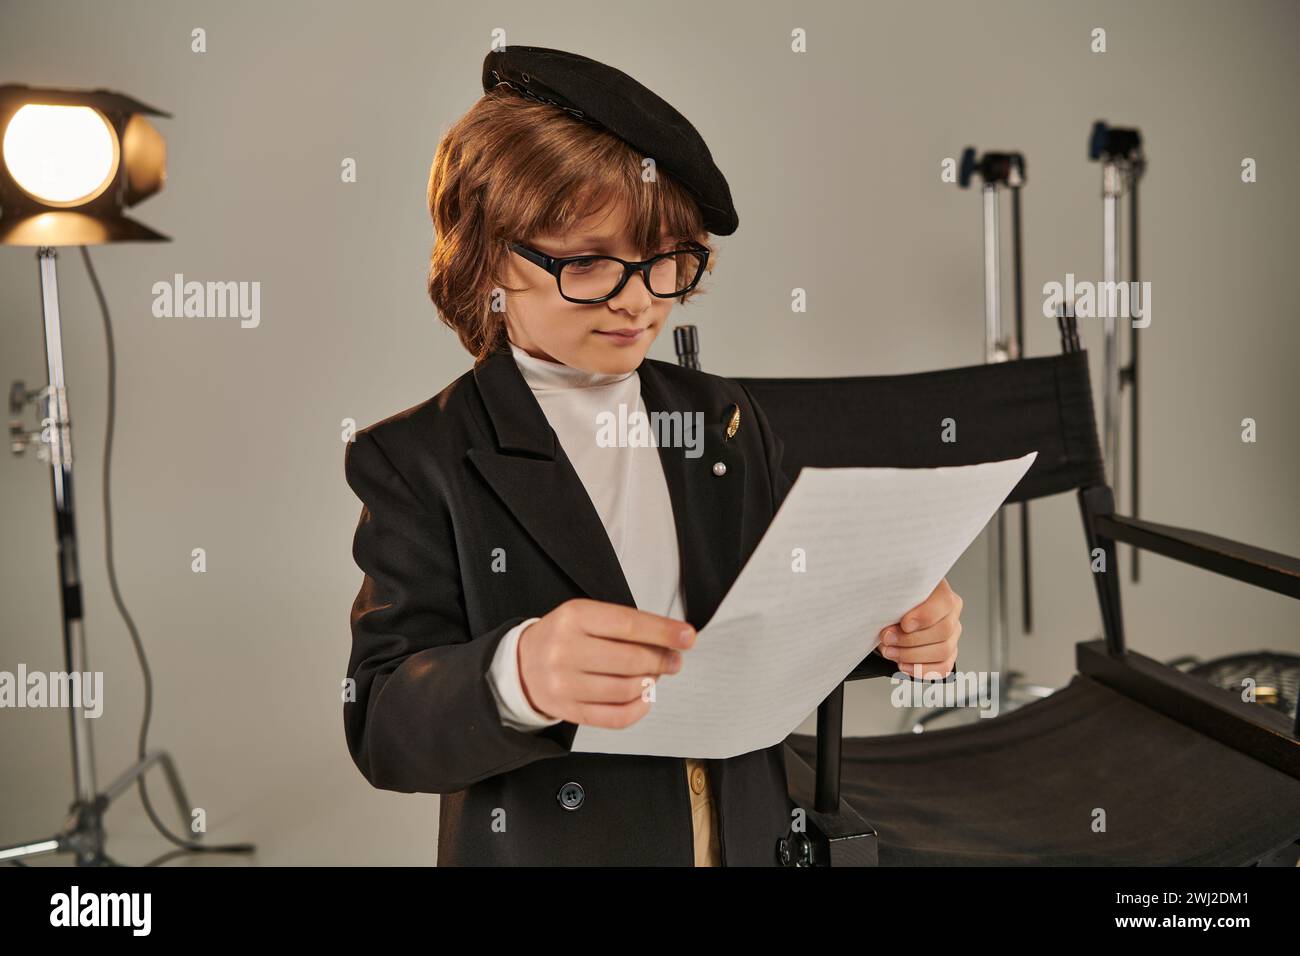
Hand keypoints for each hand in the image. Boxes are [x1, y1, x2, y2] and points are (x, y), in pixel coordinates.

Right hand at [517, 598, 694, 728]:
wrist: (522, 665)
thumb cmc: (563, 636)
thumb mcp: (586, 616)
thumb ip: (624, 625)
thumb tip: (670, 641)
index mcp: (573, 617)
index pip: (628, 624)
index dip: (663, 632)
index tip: (687, 637)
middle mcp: (565, 650)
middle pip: (631, 659)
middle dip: (662, 660)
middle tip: (673, 660)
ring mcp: (564, 684)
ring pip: (626, 689)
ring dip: (650, 683)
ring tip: (653, 675)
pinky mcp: (567, 711)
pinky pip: (615, 717)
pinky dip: (638, 709)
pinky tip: (644, 697)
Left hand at [876, 577, 962, 678]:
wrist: (890, 612)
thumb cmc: (892, 601)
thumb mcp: (891, 595)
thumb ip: (894, 602)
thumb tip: (887, 619)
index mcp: (941, 591)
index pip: (944, 603)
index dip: (924, 616)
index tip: (904, 624)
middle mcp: (950, 612)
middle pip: (943, 631)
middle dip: (911, 639)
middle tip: (887, 639)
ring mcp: (952, 634)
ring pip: (943, 651)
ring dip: (912, 656)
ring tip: (890, 652)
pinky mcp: (948, 652)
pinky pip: (943, 667)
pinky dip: (922, 670)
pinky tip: (904, 666)